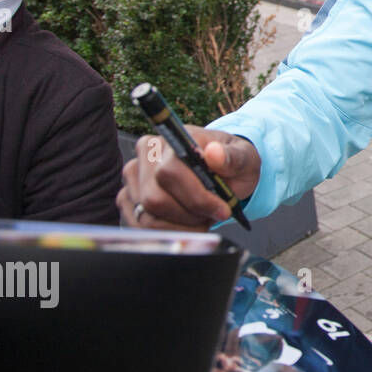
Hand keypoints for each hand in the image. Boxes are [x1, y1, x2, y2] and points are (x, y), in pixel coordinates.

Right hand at [118, 125, 260, 229]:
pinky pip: (140, 226)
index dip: (197, 197)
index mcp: (171, 138)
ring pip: (147, 217)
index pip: (170, 173)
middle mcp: (146, 154)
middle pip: (155, 199)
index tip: (222, 209)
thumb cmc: (231, 161)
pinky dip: (169, 232)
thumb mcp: (242, 156)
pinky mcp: (129, 198)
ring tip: (203, 218)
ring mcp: (134, 177)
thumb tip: (214, 153)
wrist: (223, 170)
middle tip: (214, 215)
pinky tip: (188, 225)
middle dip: (190, 215)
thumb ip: (231, 156)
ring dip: (181, 227)